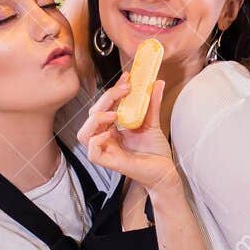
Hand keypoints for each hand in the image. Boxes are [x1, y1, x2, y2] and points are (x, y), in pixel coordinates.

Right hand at [77, 77, 177, 194]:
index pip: (103, 106)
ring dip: (96, 119)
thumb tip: (157, 82)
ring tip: (114, 113)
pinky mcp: (111, 163)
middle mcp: (106, 138)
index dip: (112, 91)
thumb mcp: (153, 122)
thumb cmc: (156, 151)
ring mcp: (107, 150)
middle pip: (92, 116)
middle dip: (106, 99)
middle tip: (125, 89)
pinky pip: (92, 152)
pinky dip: (96, 141)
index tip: (126, 78)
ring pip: (84, 134)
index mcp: (113, 128)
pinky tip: (110, 132)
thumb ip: (152, 104)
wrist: (165, 171)